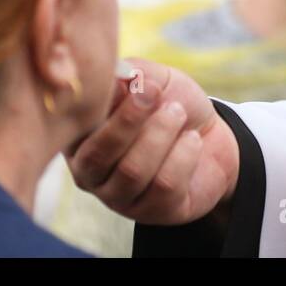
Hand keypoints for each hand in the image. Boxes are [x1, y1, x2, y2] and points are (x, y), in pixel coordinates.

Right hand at [65, 58, 238, 223]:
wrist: (210, 135)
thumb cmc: (170, 103)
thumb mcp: (153, 79)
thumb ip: (131, 73)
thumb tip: (115, 77)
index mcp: (79, 136)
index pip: (75, 129)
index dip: (105, 104)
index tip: (136, 82)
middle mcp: (89, 171)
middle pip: (97, 156)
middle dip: (130, 121)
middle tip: (155, 93)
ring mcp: (117, 197)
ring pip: (133, 172)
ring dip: (161, 135)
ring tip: (178, 114)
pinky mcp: (151, 212)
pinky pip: (164, 185)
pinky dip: (184, 155)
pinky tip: (192, 140)